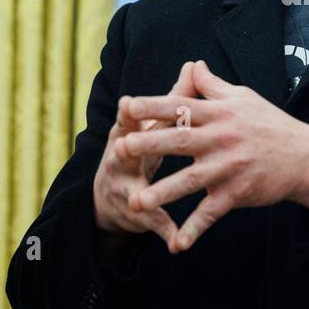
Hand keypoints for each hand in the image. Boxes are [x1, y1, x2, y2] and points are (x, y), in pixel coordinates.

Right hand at [92, 61, 197, 252]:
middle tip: (123, 147)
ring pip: (133, 191)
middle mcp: (122, 159)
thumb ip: (178, 98)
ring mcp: (127, 188)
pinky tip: (176, 243)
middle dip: (124, 150)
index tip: (128, 103)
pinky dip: (164, 231)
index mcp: (130, 135)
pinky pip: (153, 222)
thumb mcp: (157, 125)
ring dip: (139, 196)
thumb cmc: (143, 148)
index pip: (133, 120)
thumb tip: (193, 65)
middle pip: (124, 153)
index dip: (132, 113)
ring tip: (141, 201)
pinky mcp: (138, 214)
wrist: (116, 195)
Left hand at [122, 59, 308, 251]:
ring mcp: (228, 169)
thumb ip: (212, 85)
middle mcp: (221, 140)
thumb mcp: (243, 98)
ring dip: (162, 193)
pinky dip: (194, 230)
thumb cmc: (271, 124)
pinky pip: (211, 214)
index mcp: (219, 114)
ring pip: (189, 182)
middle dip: (149, 145)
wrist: (306, 157)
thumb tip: (192, 65)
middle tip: (121, 148)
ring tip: (135, 202)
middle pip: (179, 142)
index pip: (180, 107)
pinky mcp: (236, 194)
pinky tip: (176, 245)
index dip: (153, 106)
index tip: (127, 106)